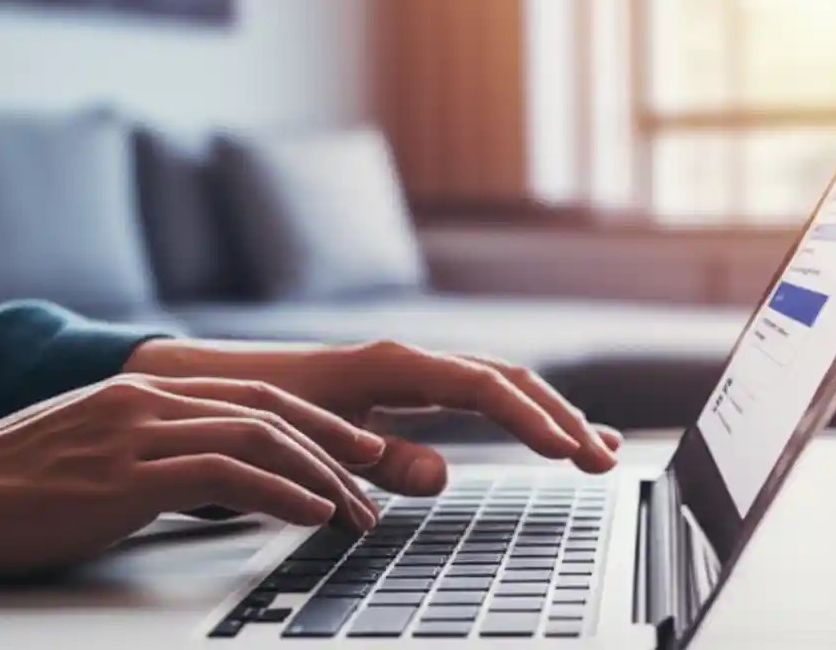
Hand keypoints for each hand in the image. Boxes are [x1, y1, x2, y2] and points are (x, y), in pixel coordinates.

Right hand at [0, 374, 386, 578]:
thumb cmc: (8, 487)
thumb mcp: (91, 453)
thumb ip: (150, 452)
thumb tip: (203, 477)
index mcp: (144, 392)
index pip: (254, 397)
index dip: (315, 421)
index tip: (356, 448)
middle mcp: (149, 400)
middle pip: (271, 412)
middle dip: (335, 447)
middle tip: (375, 482)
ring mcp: (138, 433)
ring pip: (261, 439)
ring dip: (321, 476)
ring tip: (355, 513)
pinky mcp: (125, 476)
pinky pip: (227, 476)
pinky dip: (282, 492)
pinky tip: (312, 514)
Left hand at [125, 340, 622, 495]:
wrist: (230, 386)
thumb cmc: (271, 408)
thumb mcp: (322, 440)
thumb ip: (380, 458)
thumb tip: (443, 476)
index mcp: (397, 364)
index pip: (482, 386)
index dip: (529, 417)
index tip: (565, 450)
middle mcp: (417, 360)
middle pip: (509, 379)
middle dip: (560, 417)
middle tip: (605, 459)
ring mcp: (423, 372)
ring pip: (505, 385)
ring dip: (554, 415)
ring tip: (602, 448)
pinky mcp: (421, 389)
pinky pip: (487, 396)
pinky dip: (526, 415)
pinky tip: (556, 435)